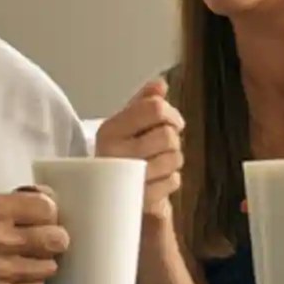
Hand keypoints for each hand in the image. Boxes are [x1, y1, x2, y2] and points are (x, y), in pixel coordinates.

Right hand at [0, 189, 68, 283]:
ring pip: (50, 267)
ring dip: (41, 264)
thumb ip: (17, 202)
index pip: (47, 208)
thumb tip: (52, 201)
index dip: (49, 214)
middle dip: (54, 240)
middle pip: (57, 239)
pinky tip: (14, 278)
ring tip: (23, 261)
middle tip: (44, 242)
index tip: (43, 220)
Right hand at [95, 79, 184, 224]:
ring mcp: (126, 178)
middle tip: (163, 146)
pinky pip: (174, 181)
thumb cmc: (123, 153)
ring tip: (159, 162)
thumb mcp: (127, 124)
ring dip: (173, 160)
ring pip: (174, 158)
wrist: (109, 195)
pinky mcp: (140, 199)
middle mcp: (114, 152)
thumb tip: (160, 84)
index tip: (172, 122)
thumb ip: (144, 102)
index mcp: (110, 129)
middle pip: (168, 135)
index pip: (155, 108)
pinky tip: (157, 180)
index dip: (172, 114)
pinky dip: (171, 180)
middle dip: (173, 140)